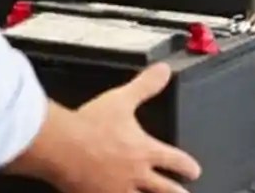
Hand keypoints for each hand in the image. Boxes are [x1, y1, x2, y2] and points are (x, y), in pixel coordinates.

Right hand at [63, 63, 201, 192]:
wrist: (60, 146)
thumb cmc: (89, 125)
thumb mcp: (122, 99)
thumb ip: (145, 86)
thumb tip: (163, 72)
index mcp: (144, 152)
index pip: (175, 161)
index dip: (188, 166)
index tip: (194, 171)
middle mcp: (135, 175)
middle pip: (166, 191)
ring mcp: (116, 191)